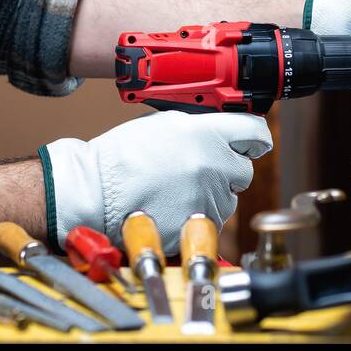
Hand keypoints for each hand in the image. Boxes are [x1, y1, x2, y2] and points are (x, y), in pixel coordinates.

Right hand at [40, 111, 272, 253]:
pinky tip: (172, 208)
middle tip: (200, 170)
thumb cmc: (122, 156)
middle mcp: (212, 166)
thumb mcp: (165, 123)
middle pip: (244, 171)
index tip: (254, 144)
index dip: (255, 139)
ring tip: (177, 190)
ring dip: (211, 196)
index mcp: (207, 134)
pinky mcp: (196, 226)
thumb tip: (224, 134)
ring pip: (228, 200)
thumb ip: (202, 128)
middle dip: (228, 171)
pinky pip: (210, 223)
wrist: (94, 191)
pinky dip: (196, 218)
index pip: (255, 132)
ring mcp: (206, 198)